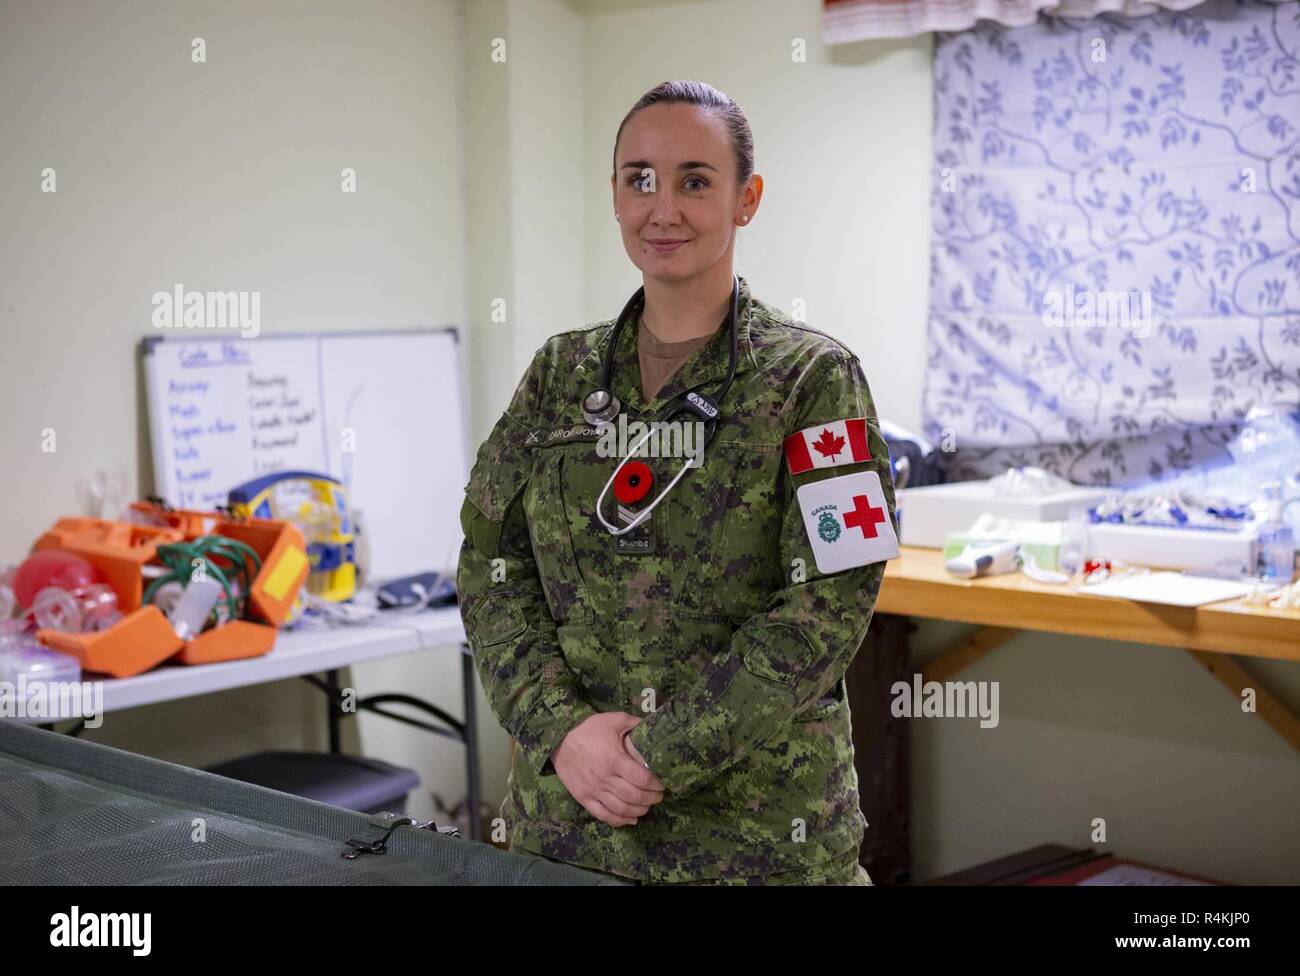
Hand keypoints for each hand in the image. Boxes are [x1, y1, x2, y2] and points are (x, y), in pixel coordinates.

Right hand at [552, 712, 664, 826]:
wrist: (559, 737)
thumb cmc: (589, 728)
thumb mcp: (615, 719)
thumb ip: (636, 724)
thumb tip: (656, 727)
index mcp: (615, 760)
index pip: (642, 779)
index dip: (656, 784)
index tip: (662, 784)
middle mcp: (605, 778)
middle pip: (635, 797)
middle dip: (651, 799)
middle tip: (658, 796)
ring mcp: (593, 790)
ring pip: (621, 809)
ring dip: (639, 811)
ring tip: (647, 806)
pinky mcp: (583, 798)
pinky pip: (604, 815)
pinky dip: (620, 821)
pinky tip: (631, 819)